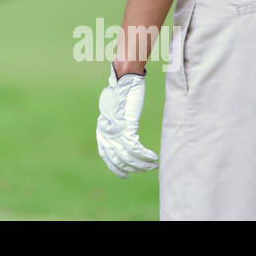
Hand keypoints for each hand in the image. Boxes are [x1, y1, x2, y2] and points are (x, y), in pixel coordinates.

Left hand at [96, 62, 158, 177]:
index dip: (115, 167)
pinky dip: (146, 156)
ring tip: (152, 166)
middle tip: (141, 172)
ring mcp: (116, 130)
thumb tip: (118, 132)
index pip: (105, 154)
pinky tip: (153, 158)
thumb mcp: (111, 111)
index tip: (123, 174)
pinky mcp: (127, 126)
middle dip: (130, 168)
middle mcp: (106, 133)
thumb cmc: (119, 93)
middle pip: (118, 159)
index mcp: (101, 129)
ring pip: (128, 157)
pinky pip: (136, 149)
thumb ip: (112, 124)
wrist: (124, 81)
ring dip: (142, 164)